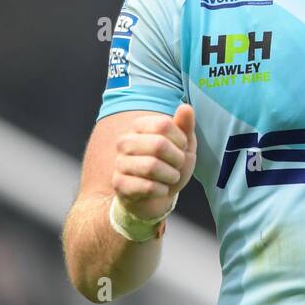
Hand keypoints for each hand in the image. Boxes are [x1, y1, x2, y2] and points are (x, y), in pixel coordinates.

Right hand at [112, 104, 195, 220]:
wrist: (156, 197)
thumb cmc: (169, 166)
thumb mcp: (183, 145)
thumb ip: (185, 126)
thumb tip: (185, 107)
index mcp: (139, 126)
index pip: (163, 124)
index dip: (180, 139)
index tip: (181, 148)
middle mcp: (125, 142)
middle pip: (159, 144)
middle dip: (177, 159)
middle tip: (177, 166)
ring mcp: (119, 163)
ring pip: (152, 166)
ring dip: (170, 176)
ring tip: (170, 178)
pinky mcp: (119, 184)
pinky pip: (146, 186)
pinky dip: (161, 190)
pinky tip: (160, 189)